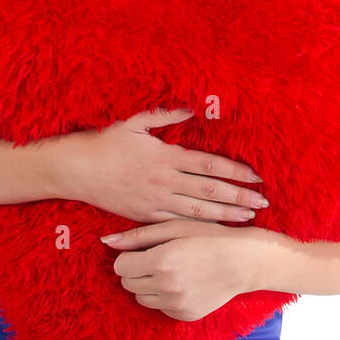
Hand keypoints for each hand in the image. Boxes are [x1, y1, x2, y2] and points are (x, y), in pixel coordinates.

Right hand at [49, 107, 268, 223]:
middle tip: (264, 202)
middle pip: (210, 191)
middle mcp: (165, 181)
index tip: (256, 176)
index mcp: (166, 157)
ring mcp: (156, 202)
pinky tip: (215, 232)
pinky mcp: (145, 216)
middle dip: (239, 197)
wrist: (76, 170)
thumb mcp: (135, 121)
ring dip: (225, 215)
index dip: (236, 171)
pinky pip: (177, 225)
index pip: (210, 165)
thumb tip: (193, 108)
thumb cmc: (106, 142)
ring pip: (198, 211)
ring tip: (248, 218)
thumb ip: (166, 115)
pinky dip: (198, 228)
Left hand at [102, 219, 269, 321]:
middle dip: (137, 271)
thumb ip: (138, 236)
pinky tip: (184, 282)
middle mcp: (166, 286)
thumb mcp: (175, 228)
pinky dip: (165, 297)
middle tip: (159, 258)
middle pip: (128, 283)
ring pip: (141, 298)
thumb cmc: (210, 237)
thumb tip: (105, 242)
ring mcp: (175, 304)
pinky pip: (160, 308)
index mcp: (161, 261)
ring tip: (171, 270)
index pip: (121, 266)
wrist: (246, 261)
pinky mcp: (184, 315)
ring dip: (149, 285)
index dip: (131, 256)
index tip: (145, 250)